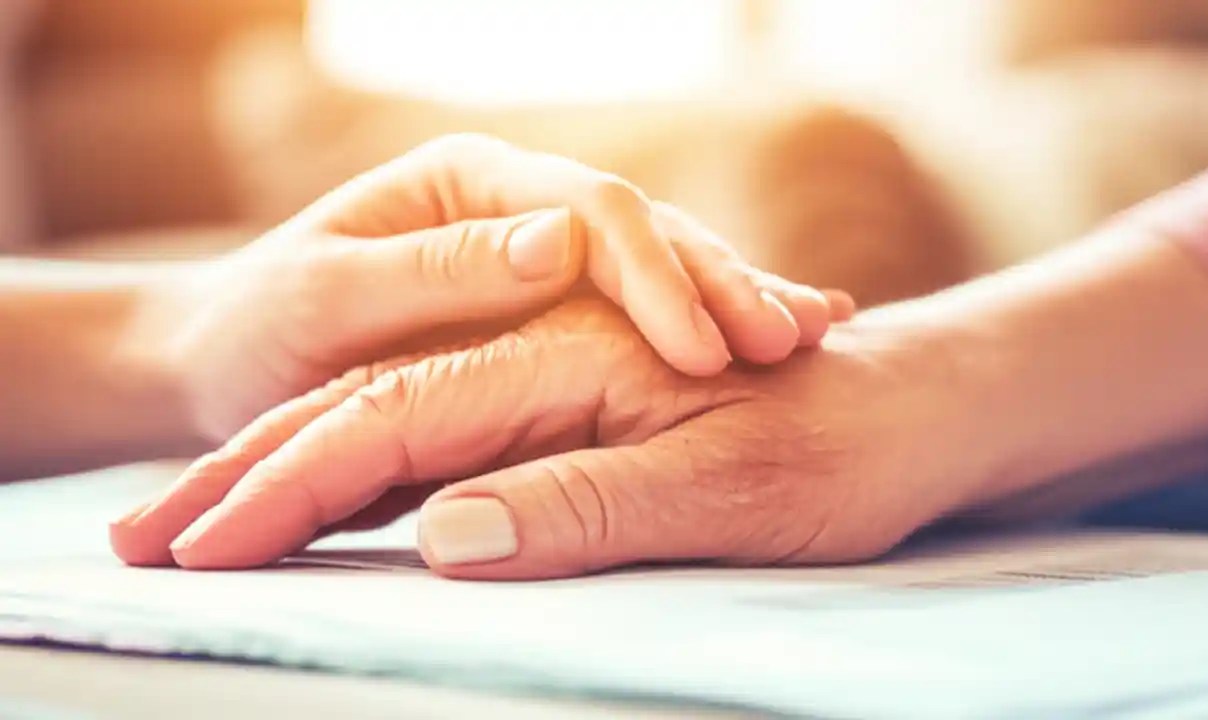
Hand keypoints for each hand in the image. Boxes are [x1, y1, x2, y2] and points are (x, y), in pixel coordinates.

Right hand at [112, 298, 992, 574]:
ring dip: (292, 479)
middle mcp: (545, 358)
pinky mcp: (568, 417)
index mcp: (566, 361)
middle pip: (367, 414)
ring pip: (394, 427)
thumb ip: (588, 501)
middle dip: (255, 477)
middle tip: (142, 542)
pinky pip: (446, 444)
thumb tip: (446, 537)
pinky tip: (324, 515)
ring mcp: (554, 385)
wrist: (918, 410)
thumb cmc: (842, 448)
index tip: (199, 548)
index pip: (393, 424)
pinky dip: (368, 482)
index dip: (290, 487)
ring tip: (195, 526)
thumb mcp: (728, 489)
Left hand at [140, 134, 853, 442]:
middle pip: (645, 233)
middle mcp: (520, 211)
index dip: (654, 272)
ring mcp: (545, 263)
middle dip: (720, 285)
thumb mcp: (327, 301)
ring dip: (735, 304)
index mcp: (469, 184)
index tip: (707, 348)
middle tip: (796, 341)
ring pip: (663, 270)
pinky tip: (794, 344)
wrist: (232, 363)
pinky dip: (715, 331)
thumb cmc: (261, 331)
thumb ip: (435, 270)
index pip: (589, 209)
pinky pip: (652, 315)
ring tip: (817, 339)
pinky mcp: (557, 316)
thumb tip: (560, 242)